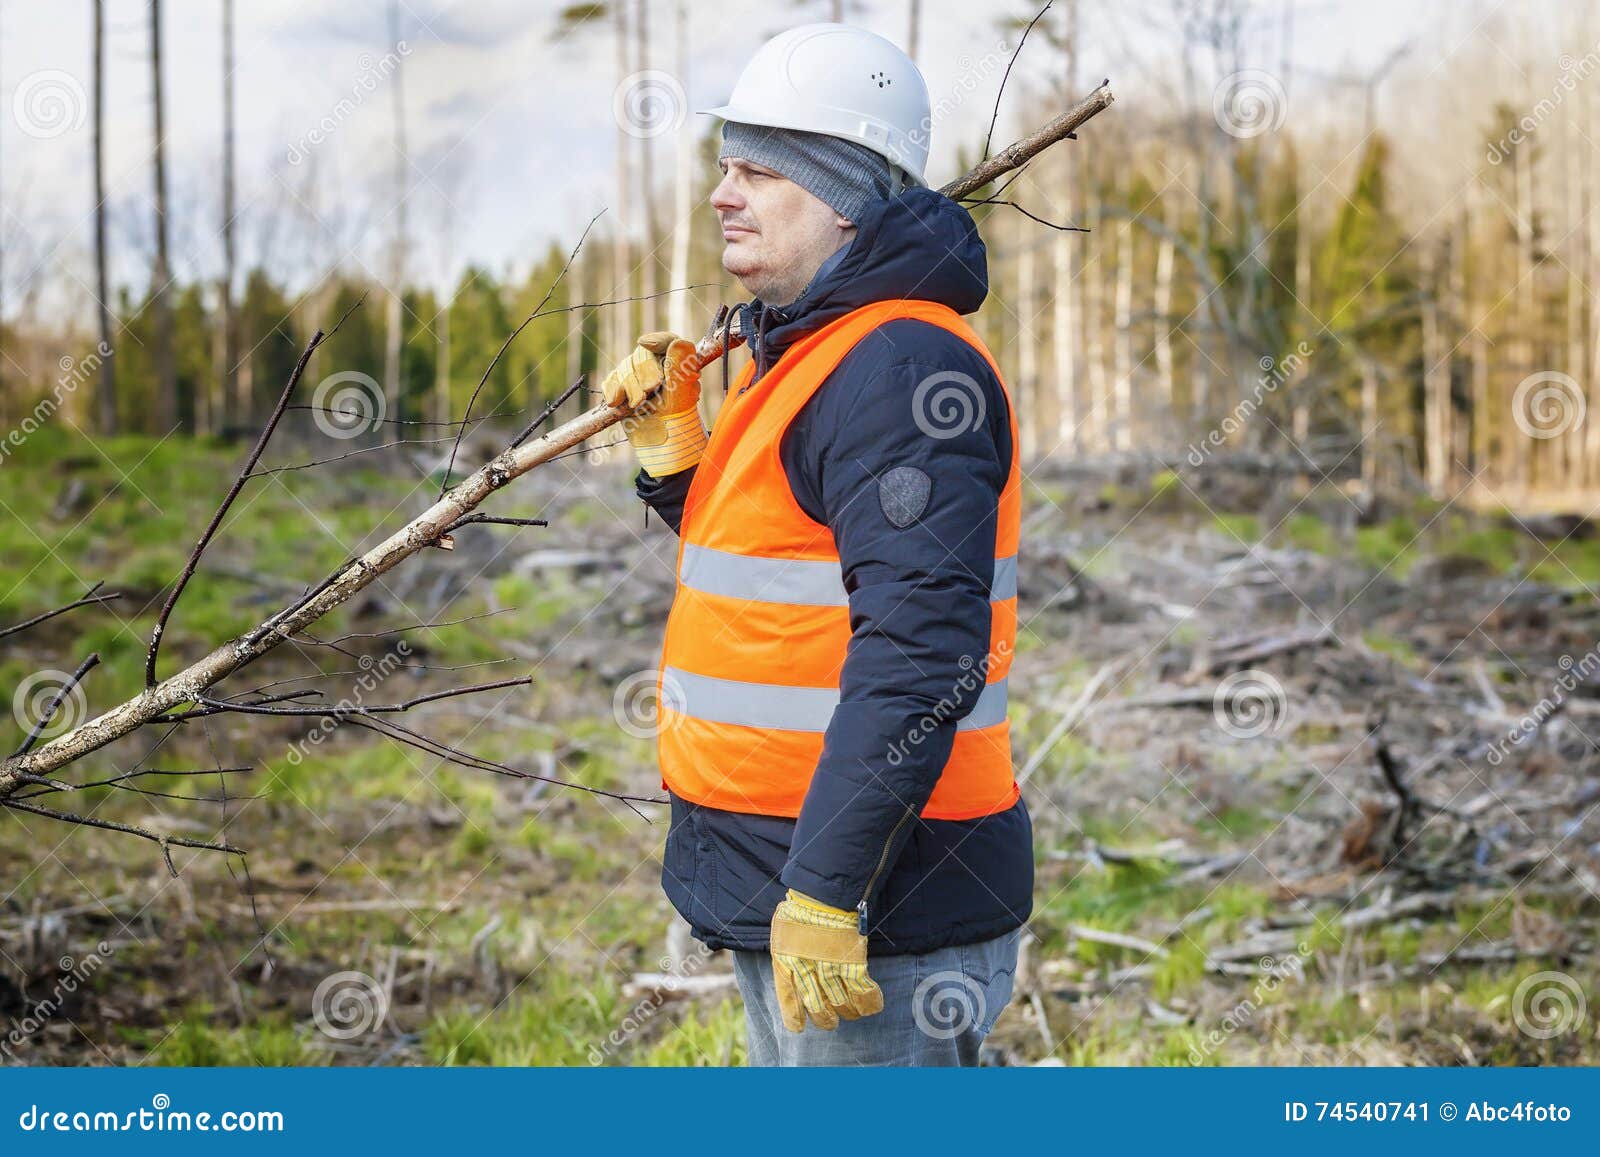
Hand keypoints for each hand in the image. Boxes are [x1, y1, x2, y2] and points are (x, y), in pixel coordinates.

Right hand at [600, 332, 705, 475]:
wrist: (660, 441)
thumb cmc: (676, 418)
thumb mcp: (683, 392)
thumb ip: (681, 366)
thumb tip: (678, 342)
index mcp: (677, 362)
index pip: (667, 341)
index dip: (657, 341)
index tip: (644, 344)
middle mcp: (657, 365)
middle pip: (641, 355)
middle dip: (642, 374)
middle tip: (648, 393)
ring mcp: (638, 375)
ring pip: (624, 367)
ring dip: (628, 387)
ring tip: (638, 405)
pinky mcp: (621, 386)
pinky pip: (611, 380)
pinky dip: (613, 391)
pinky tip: (618, 403)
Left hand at [770, 889, 883, 1031]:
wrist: (820, 896)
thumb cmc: (799, 908)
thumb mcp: (782, 931)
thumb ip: (786, 950)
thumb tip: (790, 959)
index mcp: (786, 964)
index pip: (788, 1000)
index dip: (794, 1016)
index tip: (798, 1028)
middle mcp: (807, 972)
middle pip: (817, 1007)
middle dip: (824, 1019)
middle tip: (830, 1023)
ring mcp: (831, 969)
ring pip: (841, 1003)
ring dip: (847, 1012)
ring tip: (850, 1014)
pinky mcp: (852, 962)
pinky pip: (863, 990)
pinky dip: (870, 1001)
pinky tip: (874, 1007)